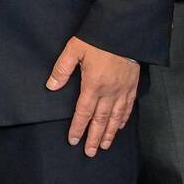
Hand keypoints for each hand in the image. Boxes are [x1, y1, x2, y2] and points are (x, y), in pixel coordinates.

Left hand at [46, 36, 139, 156]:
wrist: (123, 31)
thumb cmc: (97, 38)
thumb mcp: (74, 49)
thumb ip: (62, 69)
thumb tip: (51, 86)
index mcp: (93, 85)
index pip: (84, 112)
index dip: (78, 127)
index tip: (73, 140)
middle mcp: (109, 92)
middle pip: (100, 120)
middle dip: (94, 137)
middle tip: (90, 152)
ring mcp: (122, 90)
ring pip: (116, 117)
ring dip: (109, 133)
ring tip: (105, 145)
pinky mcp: (132, 86)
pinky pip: (128, 107)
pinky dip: (124, 119)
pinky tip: (120, 126)